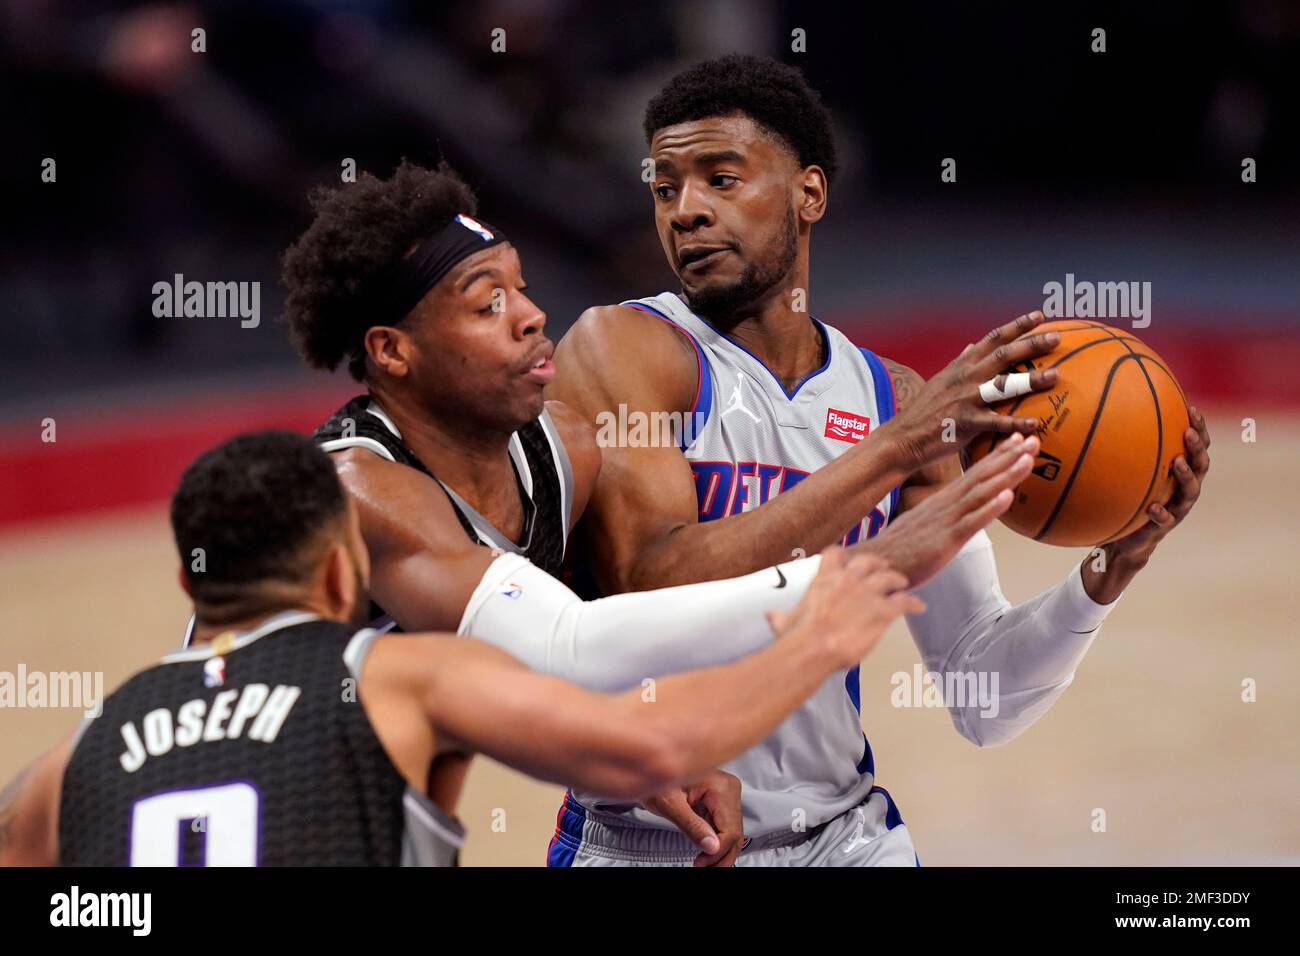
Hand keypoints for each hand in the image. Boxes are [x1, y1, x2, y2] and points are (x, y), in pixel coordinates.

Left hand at [641, 769, 744, 866]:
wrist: (651, 767)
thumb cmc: (656, 780)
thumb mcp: (670, 804)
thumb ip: (691, 826)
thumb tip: (712, 846)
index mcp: (721, 786)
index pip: (730, 829)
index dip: (717, 851)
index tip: (701, 863)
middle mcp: (729, 789)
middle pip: (735, 833)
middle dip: (721, 856)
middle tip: (705, 868)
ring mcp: (727, 794)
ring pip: (732, 832)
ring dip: (720, 852)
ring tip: (705, 865)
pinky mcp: (721, 801)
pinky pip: (724, 827)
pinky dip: (716, 842)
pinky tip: (706, 853)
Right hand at [768, 547, 925, 668]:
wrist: (814, 648)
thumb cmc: (798, 638)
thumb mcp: (785, 623)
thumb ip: (780, 617)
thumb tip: (769, 615)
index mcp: (824, 580)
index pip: (835, 555)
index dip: (842, 555)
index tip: (846, 558)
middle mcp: (848, 580)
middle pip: (869, 562)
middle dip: (878, 564)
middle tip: (883, 568)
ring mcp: (868, 593)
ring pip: (890, 578)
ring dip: (897, 580)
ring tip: (903, 583)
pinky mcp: (883, 610)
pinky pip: (904, 602)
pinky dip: (914, 603)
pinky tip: (919, 607)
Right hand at [858, 432, 1038, 587]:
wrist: (875, 563)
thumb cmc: (900, 549)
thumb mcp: (925, 526)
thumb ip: (944, 517)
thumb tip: (958, 516)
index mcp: (943, 501)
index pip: (974, 473)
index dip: (997, 456)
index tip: (1017, 440)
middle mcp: (946, 504)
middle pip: (982, 475)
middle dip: (1009, 456)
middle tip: (1033, 438)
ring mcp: (946, 520)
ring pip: (981, 493)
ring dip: (1005, 475)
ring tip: (1027, 459)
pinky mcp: (945, 540)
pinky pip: (972, 522)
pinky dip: (991, 508)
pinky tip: (1008, 496)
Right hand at [883, 311, 1059, 470]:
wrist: (904, 437)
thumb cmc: (926, 410)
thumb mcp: (941, 379)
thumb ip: (960, 361)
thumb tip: (973, 345)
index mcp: (962, 366)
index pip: (993, 338)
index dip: (1017, 326)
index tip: (1040, 316)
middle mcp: (966, 377)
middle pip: (1004, 355)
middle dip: (1031, 344)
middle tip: (1057, 338)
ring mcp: (965, 399)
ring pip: (1003, 385)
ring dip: (1031, 380)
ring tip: (1056, 376)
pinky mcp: (965, 423)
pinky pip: (995, 422)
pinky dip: (1015, 423)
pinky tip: (1036, 424)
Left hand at [1082, 406, 1210, 602]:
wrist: (1125, 541)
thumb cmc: (1126, 500)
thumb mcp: (1125, 475)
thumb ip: (1121, 452)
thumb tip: (1099, 417)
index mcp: (1179, 471)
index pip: (1195, 446)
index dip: (1198, 427)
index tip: (1192, 407)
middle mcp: (1183, 488)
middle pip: (1201, 464)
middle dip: (1198, 447)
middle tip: (1189, 432)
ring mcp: (1177, 508)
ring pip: (1191, 491)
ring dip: (1187, 476)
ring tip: (1179, 463)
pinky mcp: (1163, 528)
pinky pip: (1166, 521)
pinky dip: (1161, 514)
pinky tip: (1153, 508)